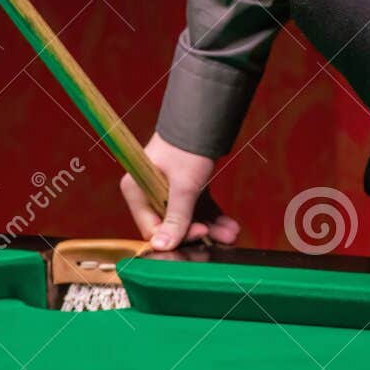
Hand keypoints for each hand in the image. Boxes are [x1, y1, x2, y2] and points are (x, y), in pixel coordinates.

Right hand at [120, 132, 239, 249]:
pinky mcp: (185, 190)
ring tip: (232, 233)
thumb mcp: (183, 187)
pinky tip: (230, 225)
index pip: (153, 228)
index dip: (177, 236)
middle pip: (174, 226)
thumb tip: (162, 246)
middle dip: (202, 233)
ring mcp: (167, 193)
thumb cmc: (186, 150)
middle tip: (225, 237)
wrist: (201, 123)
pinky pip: (199, 210)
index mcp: (136, 192)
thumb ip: (176, 217)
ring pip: (190, 220)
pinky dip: (214, 217)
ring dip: (212, 228)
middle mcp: (148, 194)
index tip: (202, 232)